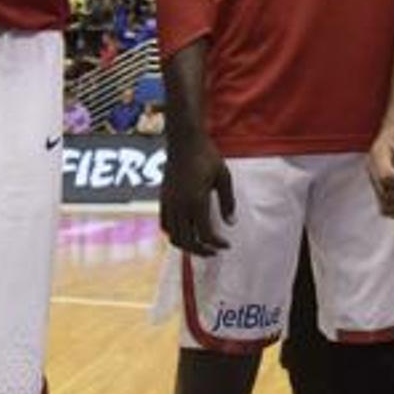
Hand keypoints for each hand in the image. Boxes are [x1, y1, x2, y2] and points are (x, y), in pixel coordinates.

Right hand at [159, 132, 233, 256]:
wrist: (184, 140)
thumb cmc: (207, 156)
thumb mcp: (224, 177)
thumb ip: (228, 202)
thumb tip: (231, 224)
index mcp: (196, 201)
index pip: (205, 234)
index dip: (216, 243)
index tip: (226, 245)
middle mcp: (179, 205)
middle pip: (187, 241)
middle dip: (202, 250)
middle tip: (214, 252)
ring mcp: (168, 203)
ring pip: (174, 236)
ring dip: (187, 245)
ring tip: (200, 246)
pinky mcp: (162, 198)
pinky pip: (165, 225)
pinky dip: (174, 234)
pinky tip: (185, 231)